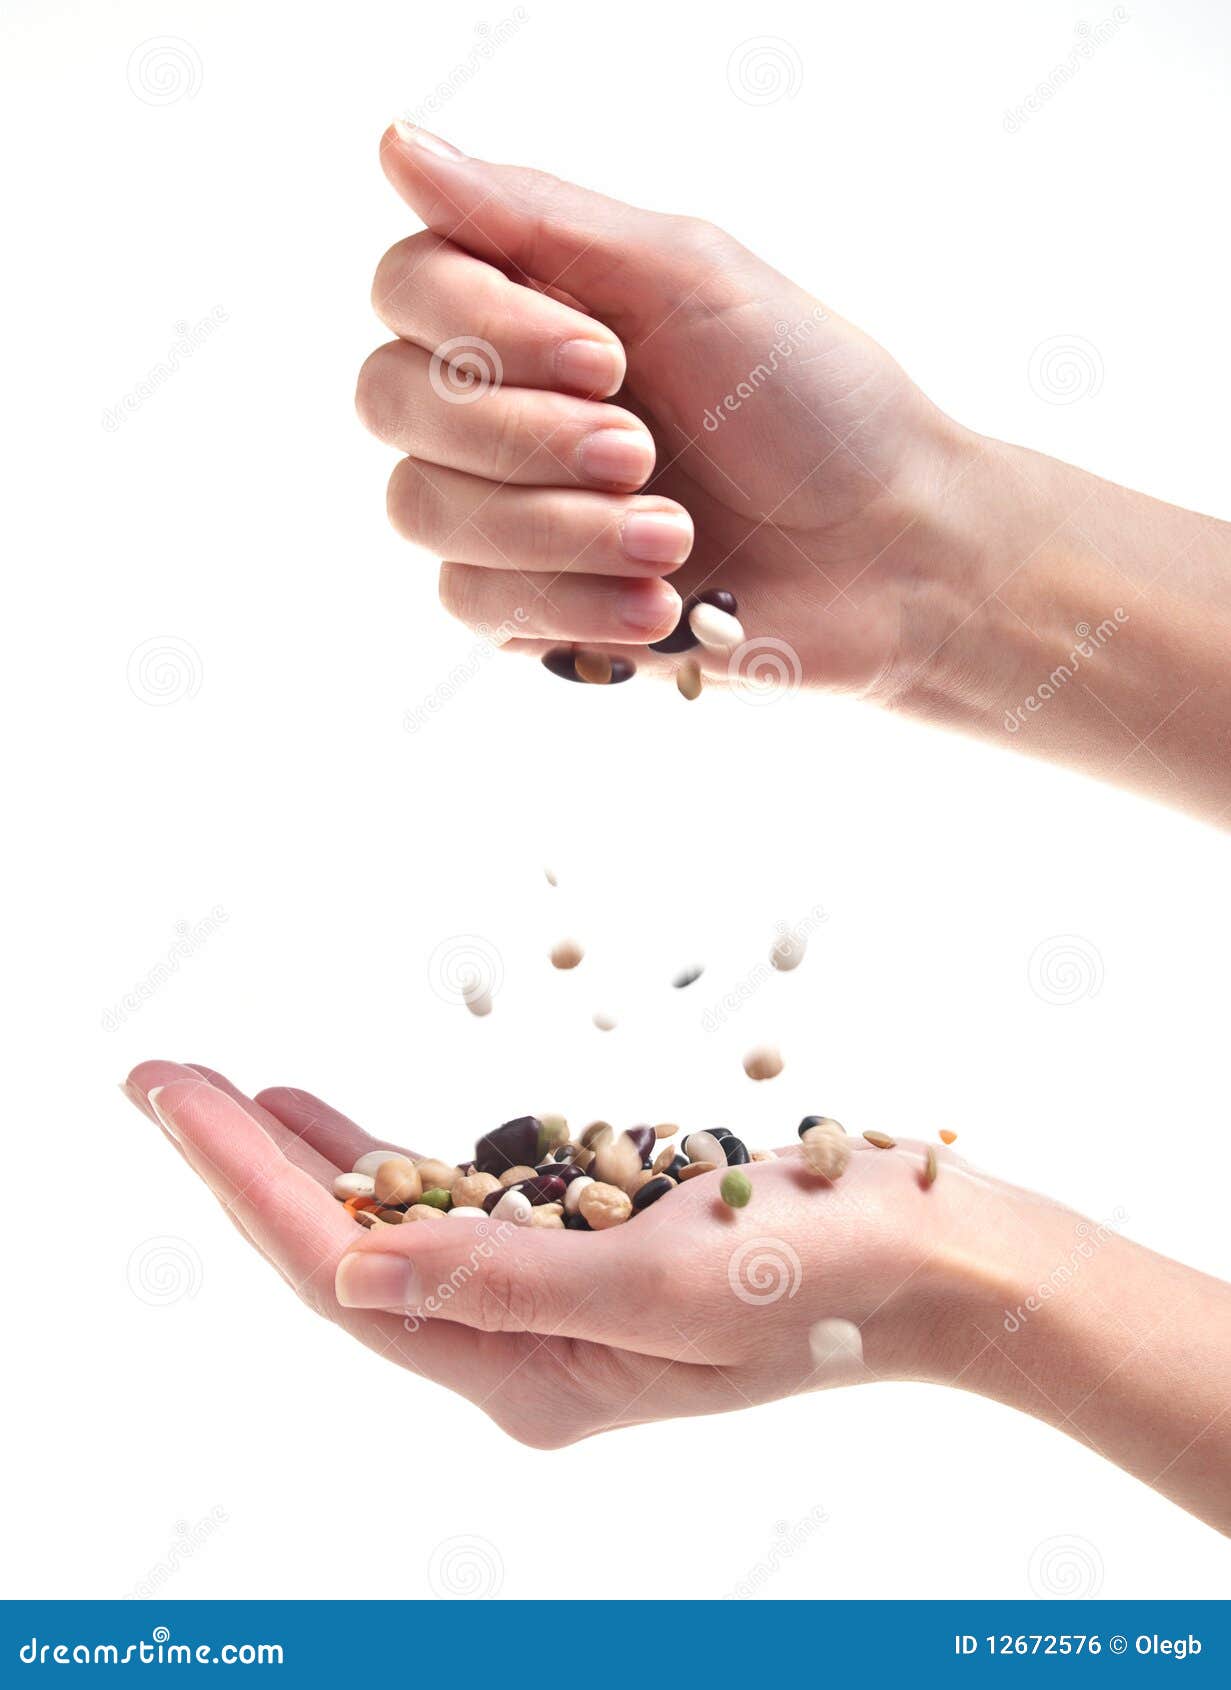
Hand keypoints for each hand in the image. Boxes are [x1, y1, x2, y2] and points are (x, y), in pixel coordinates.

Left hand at [121, 1061, 970, 1445]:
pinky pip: (460, 1217)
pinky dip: (397, 1166)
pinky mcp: (590, 1261)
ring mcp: (557, 1309)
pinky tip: (354, 1131)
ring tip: (226, 1098)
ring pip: (396, 1233)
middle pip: (350, 1252)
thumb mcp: (665, 1279)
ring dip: (312, 1163)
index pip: (344, 1271)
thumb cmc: (832, 1271)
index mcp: (530, 1373)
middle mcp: (525, 1352)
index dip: (246, 1178)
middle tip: (162, 1079)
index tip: (169, 1091)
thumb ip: (501, 1280)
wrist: (946, 1264)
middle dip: (248, 1164)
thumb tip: (349, 1267)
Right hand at [357, 124, 962, 693]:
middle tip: (642, 448)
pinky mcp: (532, 608)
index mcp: (535, 307)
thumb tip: (395, 142)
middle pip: (390, 400)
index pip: (407, 289)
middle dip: (520, 433)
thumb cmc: (812, 400)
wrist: (891, 551)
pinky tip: (661, 605)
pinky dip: (570, 600)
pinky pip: (473, 603)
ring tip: (675, 540)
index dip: (476, 323)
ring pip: (420, 509)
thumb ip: (537, 216)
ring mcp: (509, 510)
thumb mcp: (689, 277)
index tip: (607, 354)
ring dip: (557, 527)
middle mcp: (502, 402)